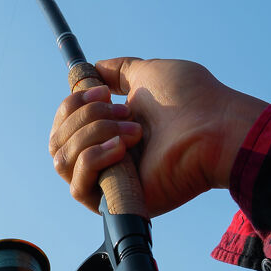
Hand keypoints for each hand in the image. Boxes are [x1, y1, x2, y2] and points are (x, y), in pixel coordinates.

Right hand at [48, 58, 267, 217]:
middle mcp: (106, 156)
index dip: (72, 105)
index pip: (64, 125)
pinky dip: (94, 159)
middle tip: (122, 111)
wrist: (214, 128)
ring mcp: (109, 180)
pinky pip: (77, 186)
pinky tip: (123, 148)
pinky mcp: (114, 201)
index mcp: (110, 130)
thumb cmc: (192, 100)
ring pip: (62, 161)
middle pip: (56, 141)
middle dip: (84, 117)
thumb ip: (119, 71)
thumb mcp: (148, 74)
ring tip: (134, 131)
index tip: (103, 91)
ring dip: (92, 135)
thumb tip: (92, 69)